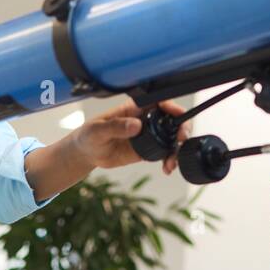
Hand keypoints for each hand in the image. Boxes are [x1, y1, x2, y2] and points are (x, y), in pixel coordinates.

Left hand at [71, 99, 192, 173]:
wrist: (87, 153)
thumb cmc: (89, 135)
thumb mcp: (98, 130)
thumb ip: (116, 126)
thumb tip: (135, 125)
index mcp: (134, 108)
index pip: (159, 102)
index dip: (172, 107)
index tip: (179, 115)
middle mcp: (145, 119)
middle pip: (171, 119)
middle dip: (181, 128)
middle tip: (181, 140)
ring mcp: (148, 134)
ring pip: (170, 138)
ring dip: (176, 149)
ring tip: (172, 162)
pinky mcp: (147, 149)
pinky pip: (164, 153)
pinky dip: (169, 160)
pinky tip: (167, 168)